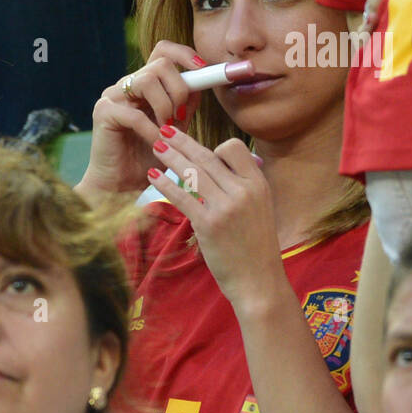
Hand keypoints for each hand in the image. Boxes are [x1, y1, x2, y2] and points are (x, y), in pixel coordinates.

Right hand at [79, 41, 203, 197]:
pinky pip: (135, 113)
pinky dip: (151, 130)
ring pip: (147, 80)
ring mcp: (112, 96)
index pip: (163, 51)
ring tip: (168, 130)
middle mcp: (126, 85)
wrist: (121, 185)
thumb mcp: (175, 128)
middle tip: (182, 116)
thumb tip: (201, 82)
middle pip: (160, 64)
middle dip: (180, 89)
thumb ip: (186, 104)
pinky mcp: (103, 113)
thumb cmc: (147, 158)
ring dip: (165, 106)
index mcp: (143, 84)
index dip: (185, 55)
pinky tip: (155, 143)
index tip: (203, 70)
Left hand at [144, 126, 285, 311]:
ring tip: (154, 146)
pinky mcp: (209, 224)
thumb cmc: (256, 247)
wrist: (259, 282)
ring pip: (192, 171)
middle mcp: (244, 191)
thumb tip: (225, 169)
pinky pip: (182, 196)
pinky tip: (152, 175)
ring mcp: (226, 207)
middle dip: (182, 141)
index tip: (198, 149)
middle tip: (164, 130)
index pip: (233, 148)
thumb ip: (244, 187)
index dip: (213, 146)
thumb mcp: (260, 209)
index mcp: (258, 184)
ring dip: (170, 155)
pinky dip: (164, 183)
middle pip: (207, 156)